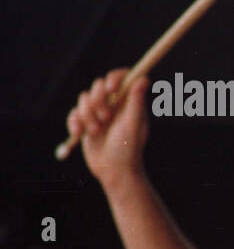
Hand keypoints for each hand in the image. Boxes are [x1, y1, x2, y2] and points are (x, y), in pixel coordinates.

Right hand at [67, 70, 150, 190]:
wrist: (113, 171)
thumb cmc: (128, 149)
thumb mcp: (133, 125)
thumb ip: (137, 102)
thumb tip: (144, 79)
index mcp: (129, 102)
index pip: (122, 78)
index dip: (115, 78)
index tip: (111, 88)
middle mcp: (114, 104)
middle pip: (99, 85)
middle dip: (98, 100)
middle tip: (106, 118)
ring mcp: (99, 112)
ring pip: (84, 98)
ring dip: (87, 115)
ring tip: (97, 131)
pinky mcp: (85, 122)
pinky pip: (73, 113)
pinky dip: (75, 122)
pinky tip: (81, 133)